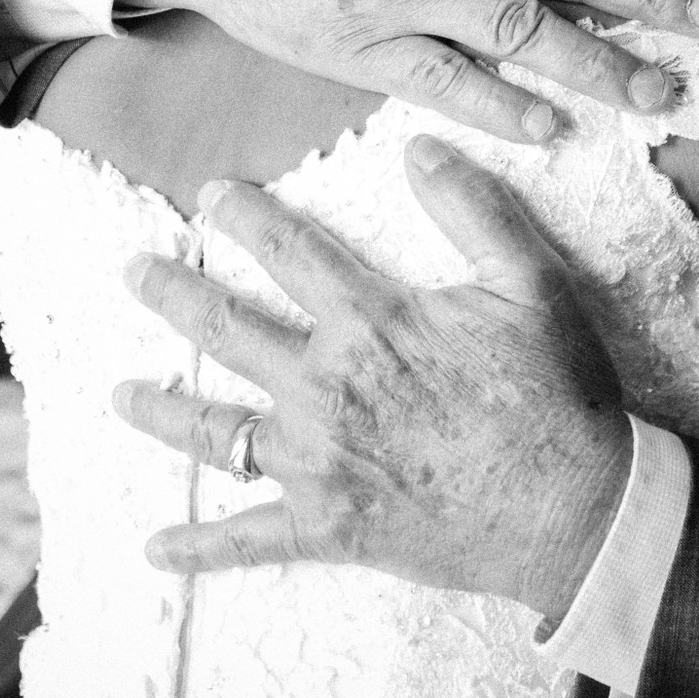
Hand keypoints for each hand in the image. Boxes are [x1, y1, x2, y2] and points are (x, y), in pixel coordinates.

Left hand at [112, 136, 635, 620]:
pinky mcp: (330, 527)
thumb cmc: (557, 394)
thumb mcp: (531, 283)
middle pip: (227, 330)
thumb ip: (473, 211)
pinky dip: (200, 548)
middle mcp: (327, 387)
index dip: (245, 217)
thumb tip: (421, 149)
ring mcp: (320, 462)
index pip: (288, 251)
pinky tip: (157, 548)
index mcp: (371, 322)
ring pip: (216, 431)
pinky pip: (249, 539)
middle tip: (133, 271)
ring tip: (120, 393)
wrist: (578, 510)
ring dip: (159, 410)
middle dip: (172, 295)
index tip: (210, 195)